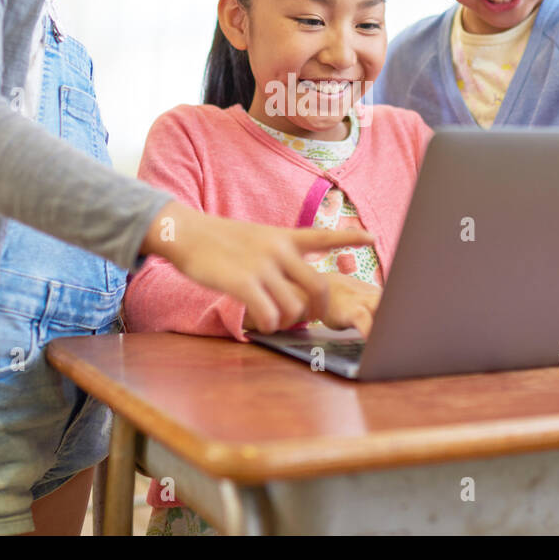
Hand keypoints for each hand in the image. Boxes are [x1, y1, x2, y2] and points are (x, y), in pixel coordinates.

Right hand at [142, 202, 374, 333]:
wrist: (186, 233)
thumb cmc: (218, 240)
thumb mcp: (256, 236)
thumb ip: (279, 253)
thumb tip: (294, 277)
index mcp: (283, 237)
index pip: (323, 235)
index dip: (350, 237)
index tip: (372, 237)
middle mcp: (279, 250)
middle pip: (318, 286)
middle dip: (318, 309)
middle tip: (310, 319)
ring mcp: (263, 266)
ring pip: (296, 306)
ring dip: (289, 321)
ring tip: (275, 321)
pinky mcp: (245, 282)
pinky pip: (271, 314)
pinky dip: (270, 326)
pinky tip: (261, 324)